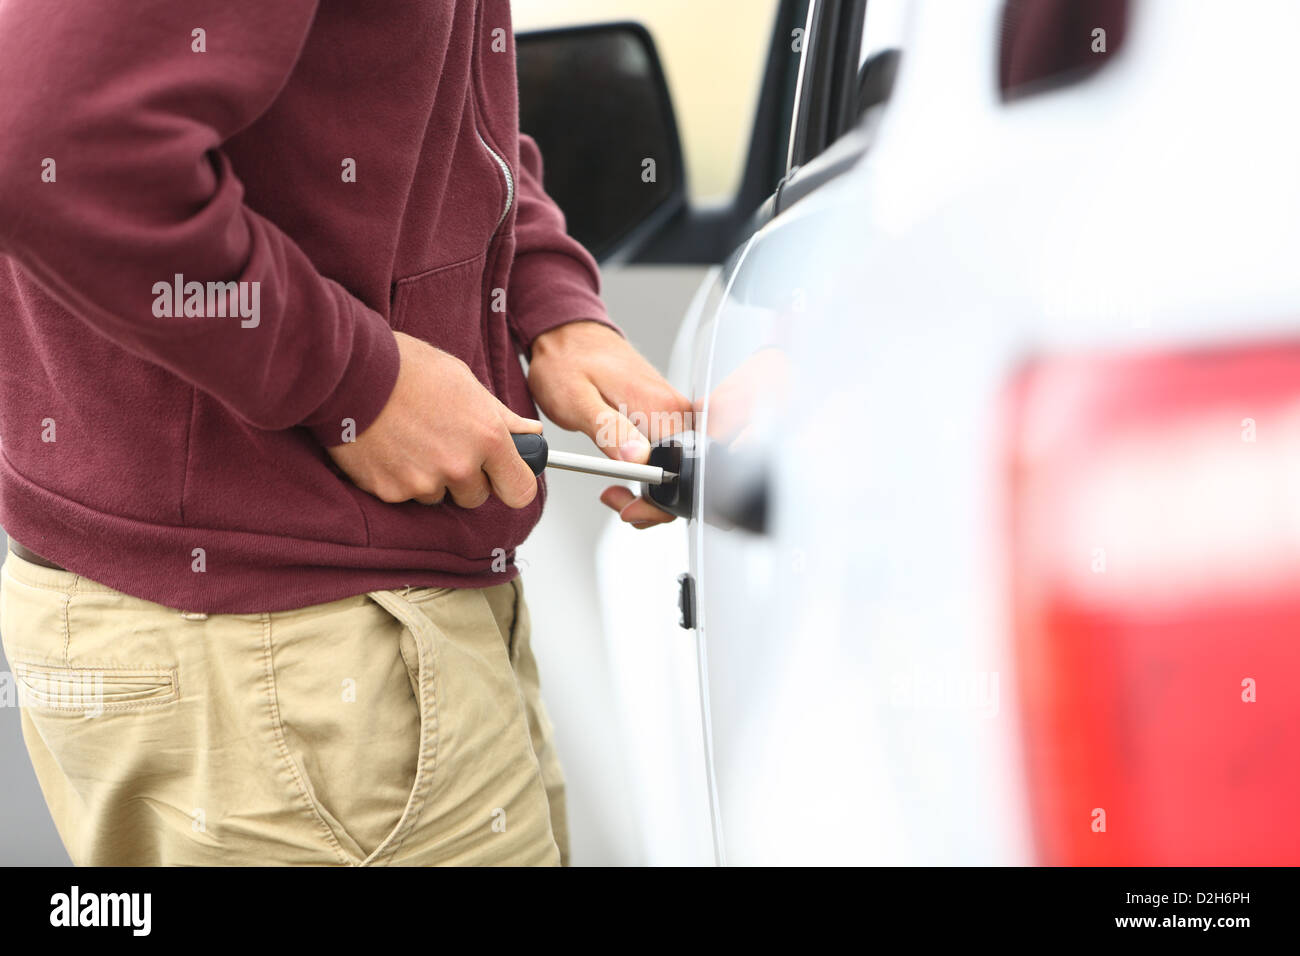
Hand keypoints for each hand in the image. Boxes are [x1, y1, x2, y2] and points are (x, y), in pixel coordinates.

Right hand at [327, 331, 541, 507]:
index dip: (512, 483)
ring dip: (431, 478)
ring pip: (438, 496)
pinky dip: (399, 478)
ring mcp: (423, 483)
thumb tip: (529, 433)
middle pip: (476, 497)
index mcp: (487, 438)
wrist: (349, 371)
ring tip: (411, 439)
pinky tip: (390, 447)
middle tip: (444, 443)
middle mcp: (459, 467)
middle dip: (466, 478)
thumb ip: (501, 417)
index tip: (504, 475)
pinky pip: (405, 496)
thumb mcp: (465, 382)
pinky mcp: (390, 492)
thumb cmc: (407, 368)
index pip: (521, 491)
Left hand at [527, 320, 692, 527]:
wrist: (568, 335)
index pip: (680, 470)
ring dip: (650, 491)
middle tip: (615, 499)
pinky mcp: (665, 414)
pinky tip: (624, 471)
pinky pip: (669, 454)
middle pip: (684, 474)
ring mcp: (673, 411)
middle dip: (654, 503)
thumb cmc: (567, 362)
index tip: (627, 505)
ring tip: (613, 490)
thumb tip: (637, 459)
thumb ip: (609, 430)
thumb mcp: (577, 400)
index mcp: (660, 407)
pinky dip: (648, 473)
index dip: (656, 501)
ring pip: (678, 468)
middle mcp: (675, 408)